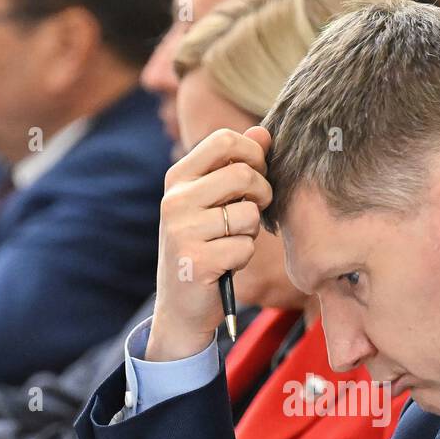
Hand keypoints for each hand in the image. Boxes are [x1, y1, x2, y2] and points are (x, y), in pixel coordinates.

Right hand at [147, 126, 272, 361]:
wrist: (180, 306)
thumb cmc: (203, 247)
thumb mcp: (213, 203)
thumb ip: (237, 166)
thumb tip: (264, 132)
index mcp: (178, 178)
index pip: (224, 140)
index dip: (253, 154)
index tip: (257, 175)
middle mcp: (175, 200)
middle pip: (243, 174)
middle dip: (262, 194)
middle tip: (256, 211)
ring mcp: (183, 230)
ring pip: (248, 214)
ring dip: (252, 231)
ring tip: (232, 242)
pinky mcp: (197, 261)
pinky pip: (245, 246)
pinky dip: (244, 256)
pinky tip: (226, 264)